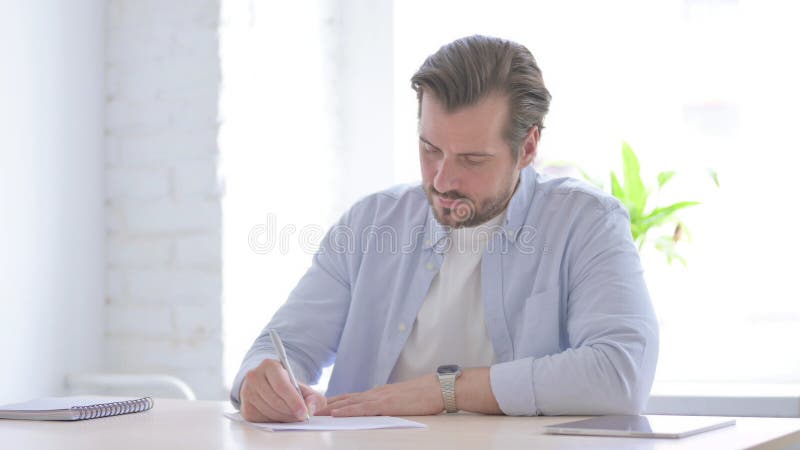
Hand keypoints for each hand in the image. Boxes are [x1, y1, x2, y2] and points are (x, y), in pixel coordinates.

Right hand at [239, 358, 325, 422]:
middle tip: (301, 417)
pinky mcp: (245, 408)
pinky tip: (281, 417)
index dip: (294, 401)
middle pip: (275, 401)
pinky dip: (275, 422)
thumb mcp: (303, 387)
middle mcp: (254, 376)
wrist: (268, 387)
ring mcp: (247, 392)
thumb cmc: (287, 387)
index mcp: (270, 366)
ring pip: (269, 412)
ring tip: (293, 417)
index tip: (304, 413)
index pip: (281, 385)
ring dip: (284, 418)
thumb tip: (310, 408)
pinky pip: (262, 420)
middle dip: (291, 412)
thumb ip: (313, 397)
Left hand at [317, 374, 443, 416]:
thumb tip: (377, 409)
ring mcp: (379, 398)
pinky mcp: (386, 404)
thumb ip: (387, 404)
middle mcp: (375, 393)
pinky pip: (362, 408)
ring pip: (349, 403)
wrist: (439, 389)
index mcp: (378, 393)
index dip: (334, 401)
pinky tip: (336, 414)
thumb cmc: (424, 396)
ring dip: (330, 408)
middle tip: (308, 408)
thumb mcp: (401, 400)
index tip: (319, 406)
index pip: (351, 397)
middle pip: (345, 399)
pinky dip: (347, 411)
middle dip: (326, 404)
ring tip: (314, 412)